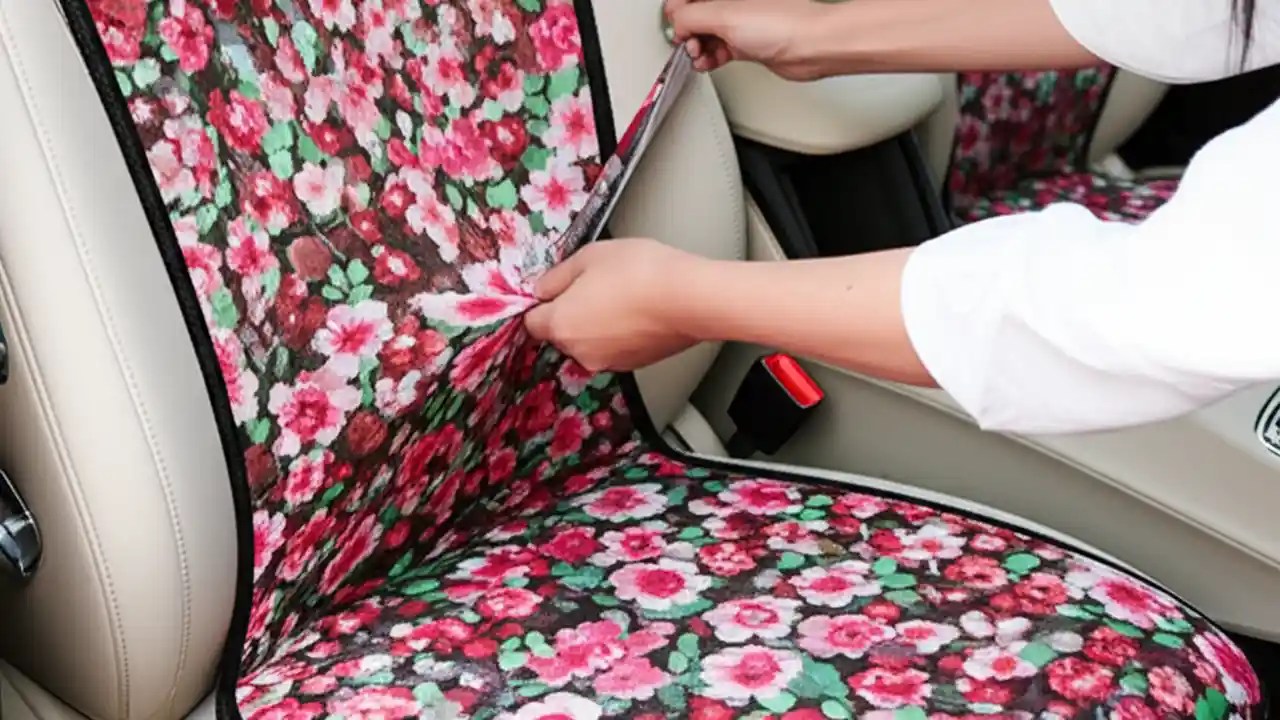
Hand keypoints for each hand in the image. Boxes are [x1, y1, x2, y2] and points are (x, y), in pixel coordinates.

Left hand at [524, 239, 706, 371]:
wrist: (690, 297)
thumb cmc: (640, 271)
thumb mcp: (589, 256)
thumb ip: (557, 276)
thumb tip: (542, 289)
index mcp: (561, 325)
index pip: (532, 322)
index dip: (542, 304)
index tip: (557, 288)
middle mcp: (579, 351)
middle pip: (561, 334)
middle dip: (571, 313)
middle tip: (594, 285)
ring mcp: (608, 361)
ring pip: (589, 342)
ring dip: (597, 324)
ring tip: (621, 296)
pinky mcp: (634, 364)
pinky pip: (614, 348)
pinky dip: (619, 334)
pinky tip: (637, 311)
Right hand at [665, 0, 835, 79]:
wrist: (811, 46)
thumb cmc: (782, 24)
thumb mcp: (724, 16)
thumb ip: (691, 17)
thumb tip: (675, 24)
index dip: (676, 12)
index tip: (675, 27)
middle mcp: (732, 3)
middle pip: (695, 15)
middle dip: (686, 32)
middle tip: (689, 44)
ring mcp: (739, 23)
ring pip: (706, 34)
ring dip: (697, 48)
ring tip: (699, 55)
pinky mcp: (746, 42)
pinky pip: (719, 49)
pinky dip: (710, 58)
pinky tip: (708, 63)